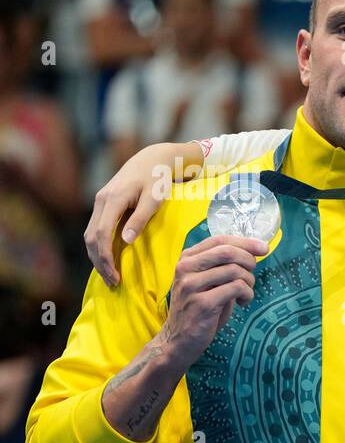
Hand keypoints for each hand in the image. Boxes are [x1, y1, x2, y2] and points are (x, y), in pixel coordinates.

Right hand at [86, 141, 205, 286]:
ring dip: (97, 257)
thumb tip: (126, 241)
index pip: (102, 234)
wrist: (152, 159)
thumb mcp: (154, 199)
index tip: (115, 276)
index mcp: (113, 199)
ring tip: (110, 276)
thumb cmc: (157, 179)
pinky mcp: (103, 205)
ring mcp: (99, 202)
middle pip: (91, 237)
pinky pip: (95, 229)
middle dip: (99, 262)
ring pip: (90, 234)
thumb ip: (141, 219)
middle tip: (113, 282)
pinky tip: (108, 260)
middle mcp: (101, 201)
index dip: (106, 257)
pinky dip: (99, 247)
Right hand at [158, 235, 266, 370]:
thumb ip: (223, 266)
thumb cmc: (199, 309)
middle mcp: (185, 268)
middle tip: (253, 274)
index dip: (245, 242)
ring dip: (249, 281)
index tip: (263, 248)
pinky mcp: (202, 303)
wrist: (178, 339)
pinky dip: (247, 294)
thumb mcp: (208, 282)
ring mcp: (191, 285)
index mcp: (187, 259)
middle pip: (228, 252)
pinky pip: (236, 288)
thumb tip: (254, 251)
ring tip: (245, 293)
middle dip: (249, 261)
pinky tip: (242, 303)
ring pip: (234, 270)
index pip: (219, 240)